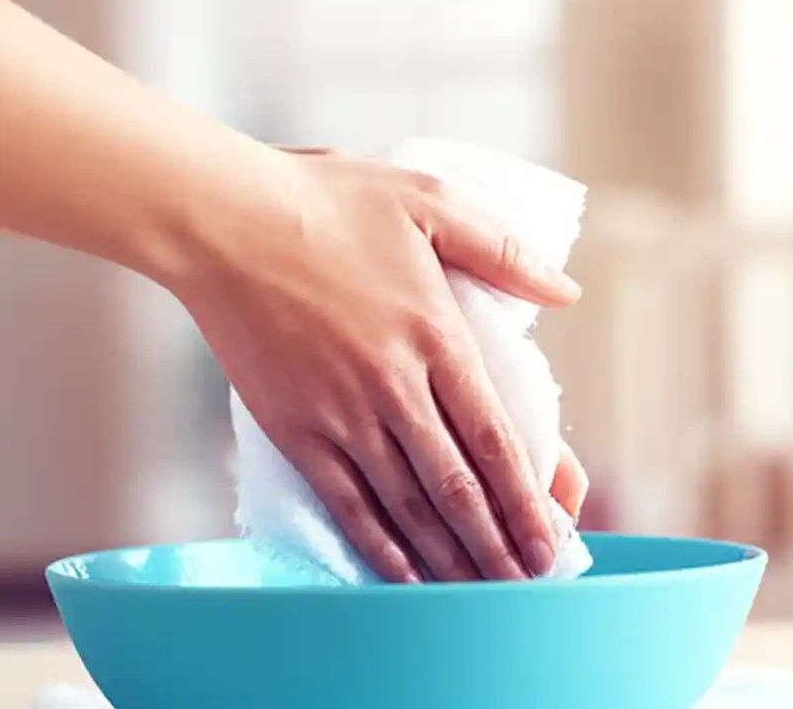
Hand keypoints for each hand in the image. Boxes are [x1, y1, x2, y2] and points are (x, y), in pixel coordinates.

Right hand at [180, 147, 580, 581]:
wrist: (225, 221)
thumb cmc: (329, 203)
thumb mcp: (431, 203)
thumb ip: (505, 251)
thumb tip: (568, 292)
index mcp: (436, 336)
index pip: (494, 436)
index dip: (527, 495)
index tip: (551, 535)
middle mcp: (395, 387)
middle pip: (458, 484)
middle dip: (498, 540)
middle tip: (528, 579)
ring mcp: (342, 414)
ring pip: (408, 503)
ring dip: (449, 553)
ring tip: (482, 589)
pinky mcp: (295, 430)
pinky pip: (347, 502)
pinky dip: (381, 545)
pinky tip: (406, 574)